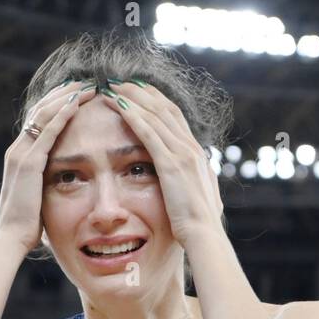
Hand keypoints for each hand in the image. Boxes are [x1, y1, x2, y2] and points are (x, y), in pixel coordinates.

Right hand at [0, 81, 96, 253]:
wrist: (10, 238)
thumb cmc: (26, 226)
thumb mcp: (36, 198)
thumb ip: (44, 184)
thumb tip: (59, 185)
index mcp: (19, 156)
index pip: (38, 120)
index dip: (57, 104)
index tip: (76, 94)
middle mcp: (17, 149)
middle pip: (41, 110)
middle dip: (64, 94)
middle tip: (85, 83)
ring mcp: (21, 154)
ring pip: (44, 114)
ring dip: (67, 98)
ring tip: (86, 87)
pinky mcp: (29, 163)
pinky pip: (48, 131)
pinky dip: (63, 115)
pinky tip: (77, 103)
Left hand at [97, 81, 225, 245]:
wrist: (205, 237)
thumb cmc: (199, 226)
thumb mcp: (200, 199)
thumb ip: (196, 184)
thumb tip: (196, 182)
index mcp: (198, 155)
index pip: (175, 118)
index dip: (156, 102)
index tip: (140, 92)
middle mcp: (192, 148)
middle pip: (165, 108)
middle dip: (143, 92)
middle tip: (122, 81)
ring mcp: (182, 154)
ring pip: (155, 115)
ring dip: (133, 98)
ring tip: (113, 86)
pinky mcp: (171, 165)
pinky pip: (148, 133)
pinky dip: (132, 116)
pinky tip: (117, 105)